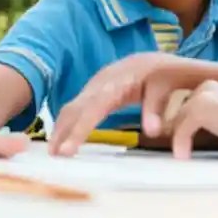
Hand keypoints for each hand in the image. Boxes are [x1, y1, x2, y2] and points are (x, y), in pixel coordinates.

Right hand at [48, 52, 199, 156]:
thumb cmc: (163, 73)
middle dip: (61, 132)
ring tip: (53, 152)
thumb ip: (156, 109)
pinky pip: (77, 108)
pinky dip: (68, 123)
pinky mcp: (95, 91)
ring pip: (72, 108)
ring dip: (61, 129)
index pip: (92, 109)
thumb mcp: (164, 88)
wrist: (156, 59)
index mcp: (116, 82)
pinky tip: (64, 137)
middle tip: (53, 157)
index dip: (78, 130)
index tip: (66, 151)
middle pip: (75, 109)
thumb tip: (152, 133)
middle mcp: (100, 83)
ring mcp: (95, 86)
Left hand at [169, 81, 217, 160]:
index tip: (184, 147)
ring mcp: (202, 96)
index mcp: (212, 88)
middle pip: (178, 116)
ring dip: (179, 141)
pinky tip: (185, 157)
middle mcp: (205, 87)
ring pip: (177, 123)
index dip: (184, 130)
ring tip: (184, 157)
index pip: (186, 110)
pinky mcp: (202, 109)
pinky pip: (180, 130)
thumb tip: (188, 138)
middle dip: (179, 135)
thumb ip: (214, 123)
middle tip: (182, 154)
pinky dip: (180, 145)